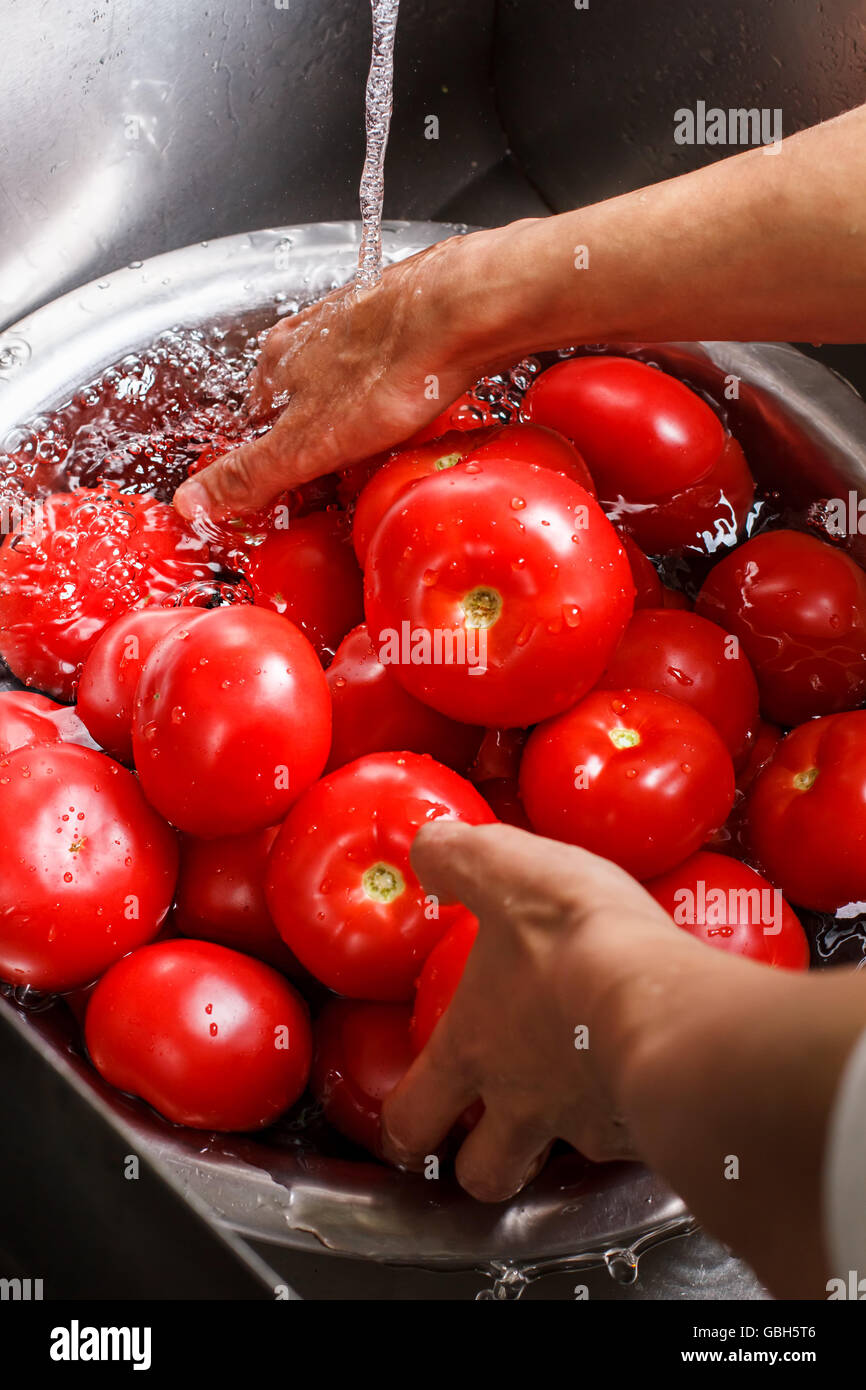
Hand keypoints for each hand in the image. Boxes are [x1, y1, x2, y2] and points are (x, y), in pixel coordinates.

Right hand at [173, 231, 515, 521]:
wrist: (465, 311)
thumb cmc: (388, 369)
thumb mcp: (305, 445)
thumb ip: (249, 475)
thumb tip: (190, 503)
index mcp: (278, 359)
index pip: (258, 419)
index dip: (278, 459)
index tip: (301, 489)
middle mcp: (314, 331)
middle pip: (304, 397)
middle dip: (321, 435)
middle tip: (347, 475)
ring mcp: (364, 319)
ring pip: (349, 379)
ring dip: (361, 413)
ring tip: (386, 445)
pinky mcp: (412, 318)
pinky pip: (396, 366)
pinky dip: (402, 392)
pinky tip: (422, 409)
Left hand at [380, 820, 679, 1201]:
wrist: (668, 1001)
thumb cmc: (577, 940)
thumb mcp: (504, 870)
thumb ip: (456, 857)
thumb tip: (426, 849)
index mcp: (474, 1050)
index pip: (413, 1116)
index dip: (403, 1127)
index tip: (405, 1128)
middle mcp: (524, 1104)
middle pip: (483, 1175)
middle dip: (476, 1166)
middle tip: (482, 1146)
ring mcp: (591, 1126)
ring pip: (564, 1166)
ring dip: (562, 1145)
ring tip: (579, 1109)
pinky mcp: (652, 1130)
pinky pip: (636, 1139)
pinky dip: (636, 1118)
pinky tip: (649, 1079)